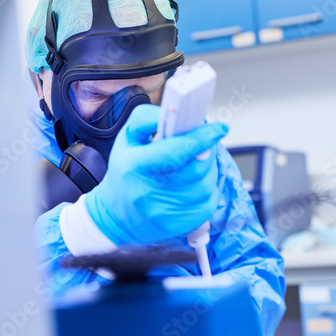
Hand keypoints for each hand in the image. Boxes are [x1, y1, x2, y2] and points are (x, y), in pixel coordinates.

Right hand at [84, 104, 226, 245]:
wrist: (118, 217)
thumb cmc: (125, 173)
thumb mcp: (127, 138)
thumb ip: (149, 118)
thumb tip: (176, 113)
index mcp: (135, 166)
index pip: (177, 150)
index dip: (202, 137)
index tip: (218, 128)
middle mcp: (152, 192)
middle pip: (198, 164)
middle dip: (205, 149)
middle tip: (197, 144)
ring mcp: (170, 211)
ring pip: (207, 180)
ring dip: (205, 167)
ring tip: (186, 166)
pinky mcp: (185, 223)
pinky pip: (210, 196)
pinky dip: (204, 185)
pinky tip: (188, 184)